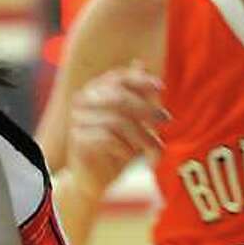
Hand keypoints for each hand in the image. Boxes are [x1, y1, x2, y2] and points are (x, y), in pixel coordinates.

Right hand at [66, 61, 167, 199]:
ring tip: (155, 148)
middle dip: (147, 109)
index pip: (118, 78)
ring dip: (142, 135)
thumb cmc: (114, 149)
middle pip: (119, 98)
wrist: (92, 181)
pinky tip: (133, 156)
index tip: (160, 87)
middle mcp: (82, 102)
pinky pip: (109, 139)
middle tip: (165, 120)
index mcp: (92, 91)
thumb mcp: (130, 120)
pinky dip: (127, 148)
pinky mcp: (79, 141)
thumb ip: (134, 94)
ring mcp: (78, 121)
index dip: (140, 80)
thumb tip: (139, 63)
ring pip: (118, 121)